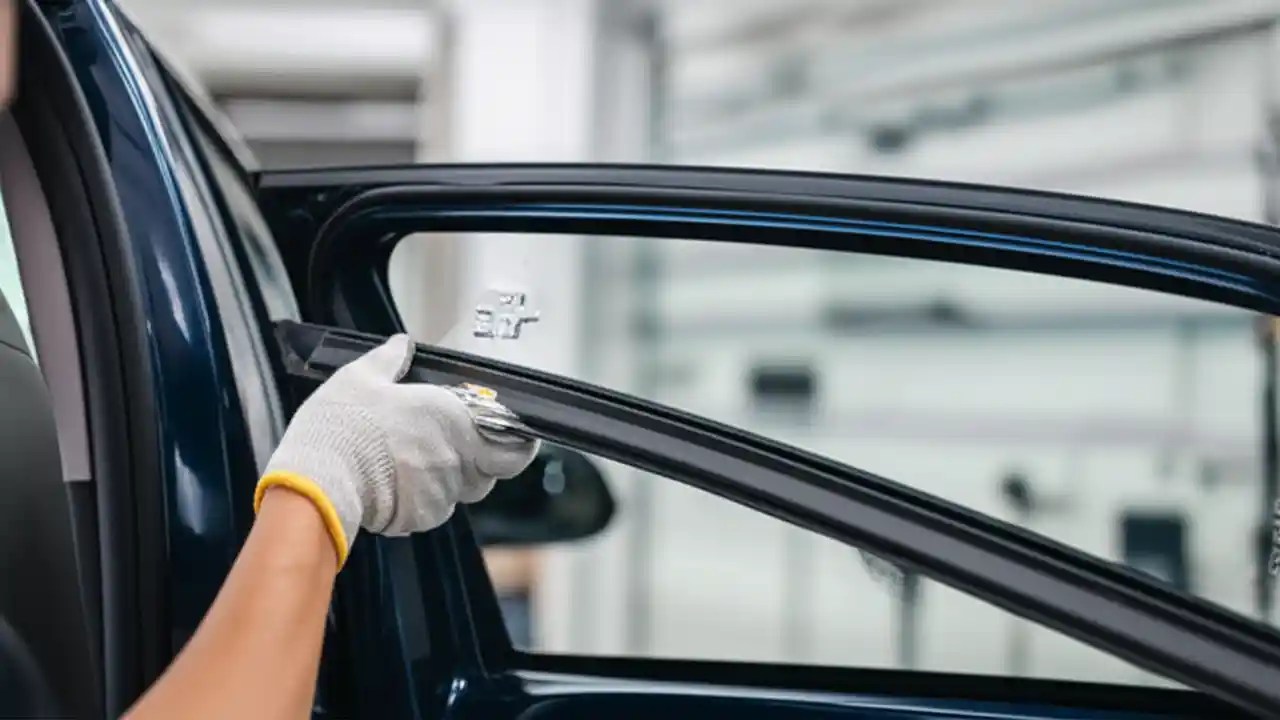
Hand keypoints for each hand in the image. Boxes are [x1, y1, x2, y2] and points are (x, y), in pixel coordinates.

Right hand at [255, 334, 538, 566]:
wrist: (319, 482)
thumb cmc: (343, 427)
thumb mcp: (360, 378)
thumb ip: (388, 360)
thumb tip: (402, 343)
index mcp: (453, 418)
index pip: (512, 442)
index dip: (517, 443)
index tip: (515, 437)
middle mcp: (457, 458)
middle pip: (489, 468)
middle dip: (478, 459)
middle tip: (452, 446)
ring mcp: (442, 493)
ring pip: (461, 491)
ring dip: (448, 479)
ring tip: (411, 464)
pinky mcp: (421, 519)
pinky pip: (434, 509)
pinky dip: (422, 499)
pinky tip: (393, 485)